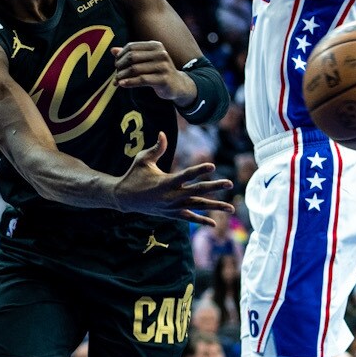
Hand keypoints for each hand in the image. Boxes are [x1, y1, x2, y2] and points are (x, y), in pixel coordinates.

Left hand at [112, 41, 191, 104]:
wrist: (177, 85)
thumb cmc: (158, 71)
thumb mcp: (146, 61)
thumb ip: (131, 55)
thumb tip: (112, 50)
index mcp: (155, 45)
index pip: (132, 47)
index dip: (120, 56)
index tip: (116, 65)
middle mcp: (160, 53)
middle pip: (132, 57)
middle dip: (120, 66)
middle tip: (116, 74)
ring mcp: (163, 66)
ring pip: (135, 69)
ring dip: (122, 76)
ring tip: (116, 81)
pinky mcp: (163, 79)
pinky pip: (142, 80)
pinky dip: (129, 82)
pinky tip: (122, 85)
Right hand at [113, 130, 234, 226]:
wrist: (124, 199)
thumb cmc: (133, 175)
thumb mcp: (142, 160)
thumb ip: (156, 148)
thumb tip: (163, 134)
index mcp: (166, 182)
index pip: (187, 175)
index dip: (200, 170)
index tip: (212, 165)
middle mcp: (171, 196)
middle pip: (197, 191)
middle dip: (215, 187)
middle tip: (230, 183)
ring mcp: (172, 207)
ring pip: (197, 207)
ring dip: (215, 207)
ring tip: (231, 208)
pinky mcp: (171, 214)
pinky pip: (189, 218)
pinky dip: (201, 220)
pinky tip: (214, 223)